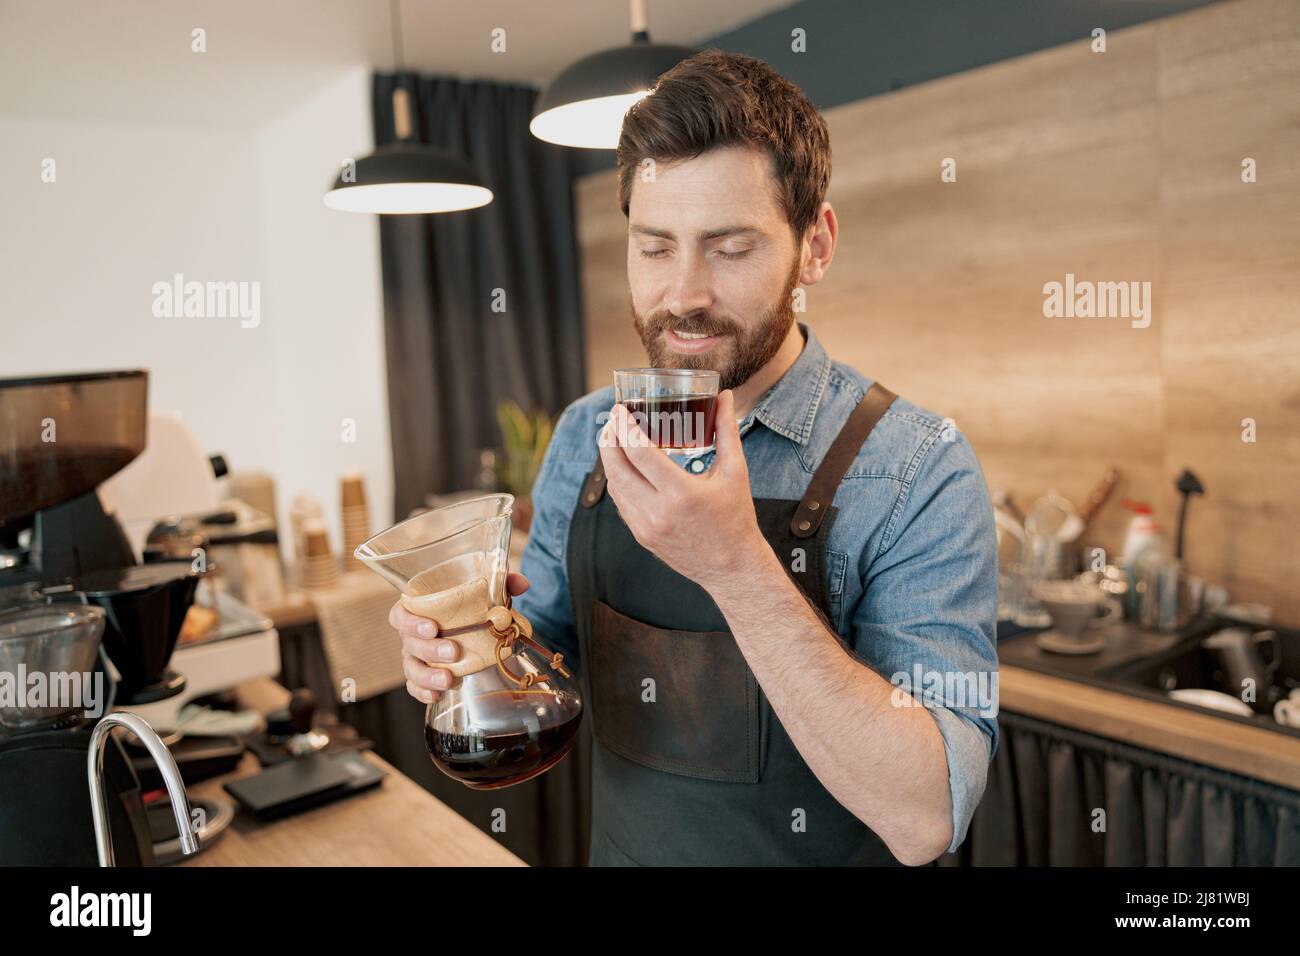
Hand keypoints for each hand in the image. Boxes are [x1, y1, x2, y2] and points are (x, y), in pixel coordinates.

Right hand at [393, 572, 530, 703]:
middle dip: (430, 649)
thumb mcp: (486, 594)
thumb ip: (502, 584)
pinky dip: (423, 692)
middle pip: (409, 643)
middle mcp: (413, 635)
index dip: (411, 622)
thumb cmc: (470, 607)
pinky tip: (437, 695)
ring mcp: (416, 657)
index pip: (400, 614)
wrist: (474, 628)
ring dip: (427, 675)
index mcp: (419, 610)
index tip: (432, 627)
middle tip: (453, 651)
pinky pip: (415, 686)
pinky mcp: (423, 677)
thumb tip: (522, 584)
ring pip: (411, 668)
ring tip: (448, 679)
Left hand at [599, 389, 766, 590]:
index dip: (625, 427)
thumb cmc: (736, 518)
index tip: (622, 409)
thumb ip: (726, 430)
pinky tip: (622, 465)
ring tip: (614, 437)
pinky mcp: (641, 536)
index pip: (640, 453)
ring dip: (609, 459)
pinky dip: (618, 480)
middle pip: (617, 468)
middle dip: (610, 439)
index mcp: (681, 494)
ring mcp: (646, 527)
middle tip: (613, 419)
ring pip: (615, 486)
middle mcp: (658, 512)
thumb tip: (725, 397)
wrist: (732, 567)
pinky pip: (621, 503)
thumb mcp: (735, 471)